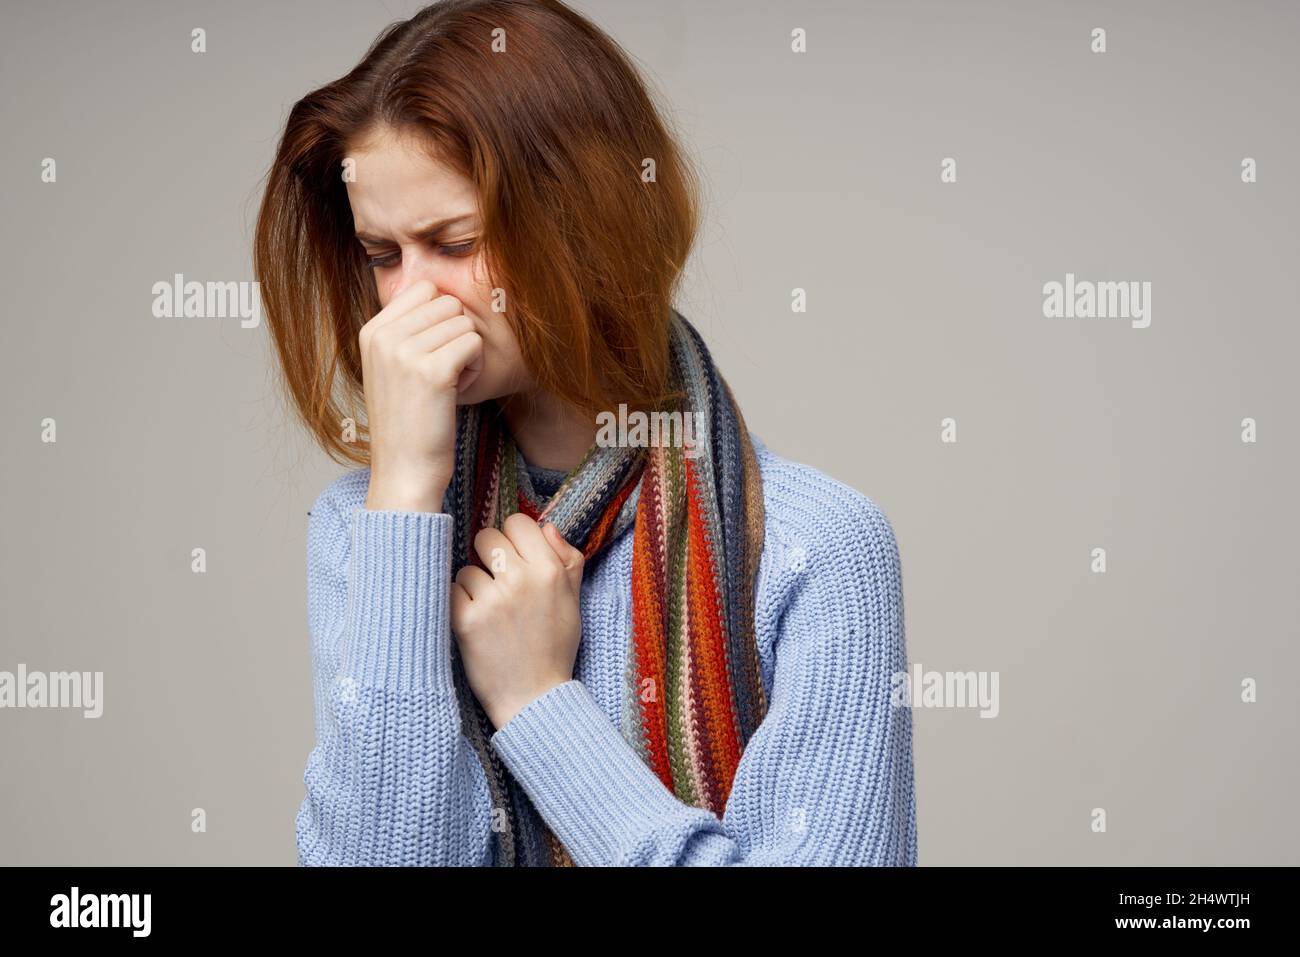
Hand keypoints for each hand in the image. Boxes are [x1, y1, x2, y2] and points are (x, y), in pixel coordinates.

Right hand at [359, 279, 483, 511]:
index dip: (441, 317)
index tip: (432, 351)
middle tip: (444, 370)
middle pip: (448, 303)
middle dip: (457, 334)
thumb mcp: (391, 367)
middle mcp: (383, 336)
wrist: (404, 470)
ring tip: (447, 384)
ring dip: (467, 353)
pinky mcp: (431, 371)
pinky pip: (473, 344)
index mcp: (371, 330)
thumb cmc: (407, 421)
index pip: (425, 288)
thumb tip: (437, 290)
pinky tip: (456, 391)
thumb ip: (406, 329)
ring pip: (464, 323)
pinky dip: (474, 368)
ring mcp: (405, 352)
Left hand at [450, 512, 585, 728]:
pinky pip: (452, 590)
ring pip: (467, 566)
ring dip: (474, 585)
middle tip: (498, 582)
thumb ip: (567, 558)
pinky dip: (460, 604)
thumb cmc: (555, 646)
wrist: (534, 697)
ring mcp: (492, 600)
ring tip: (490, 610)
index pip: (517, 522)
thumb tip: (545, 526)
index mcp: (549, 570)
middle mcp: (520, 580)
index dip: (514, 537)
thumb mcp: (573, 600)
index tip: (514, 556)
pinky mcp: (466, 621)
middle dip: (489, 556)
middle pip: (486, 536)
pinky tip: (476, 621)